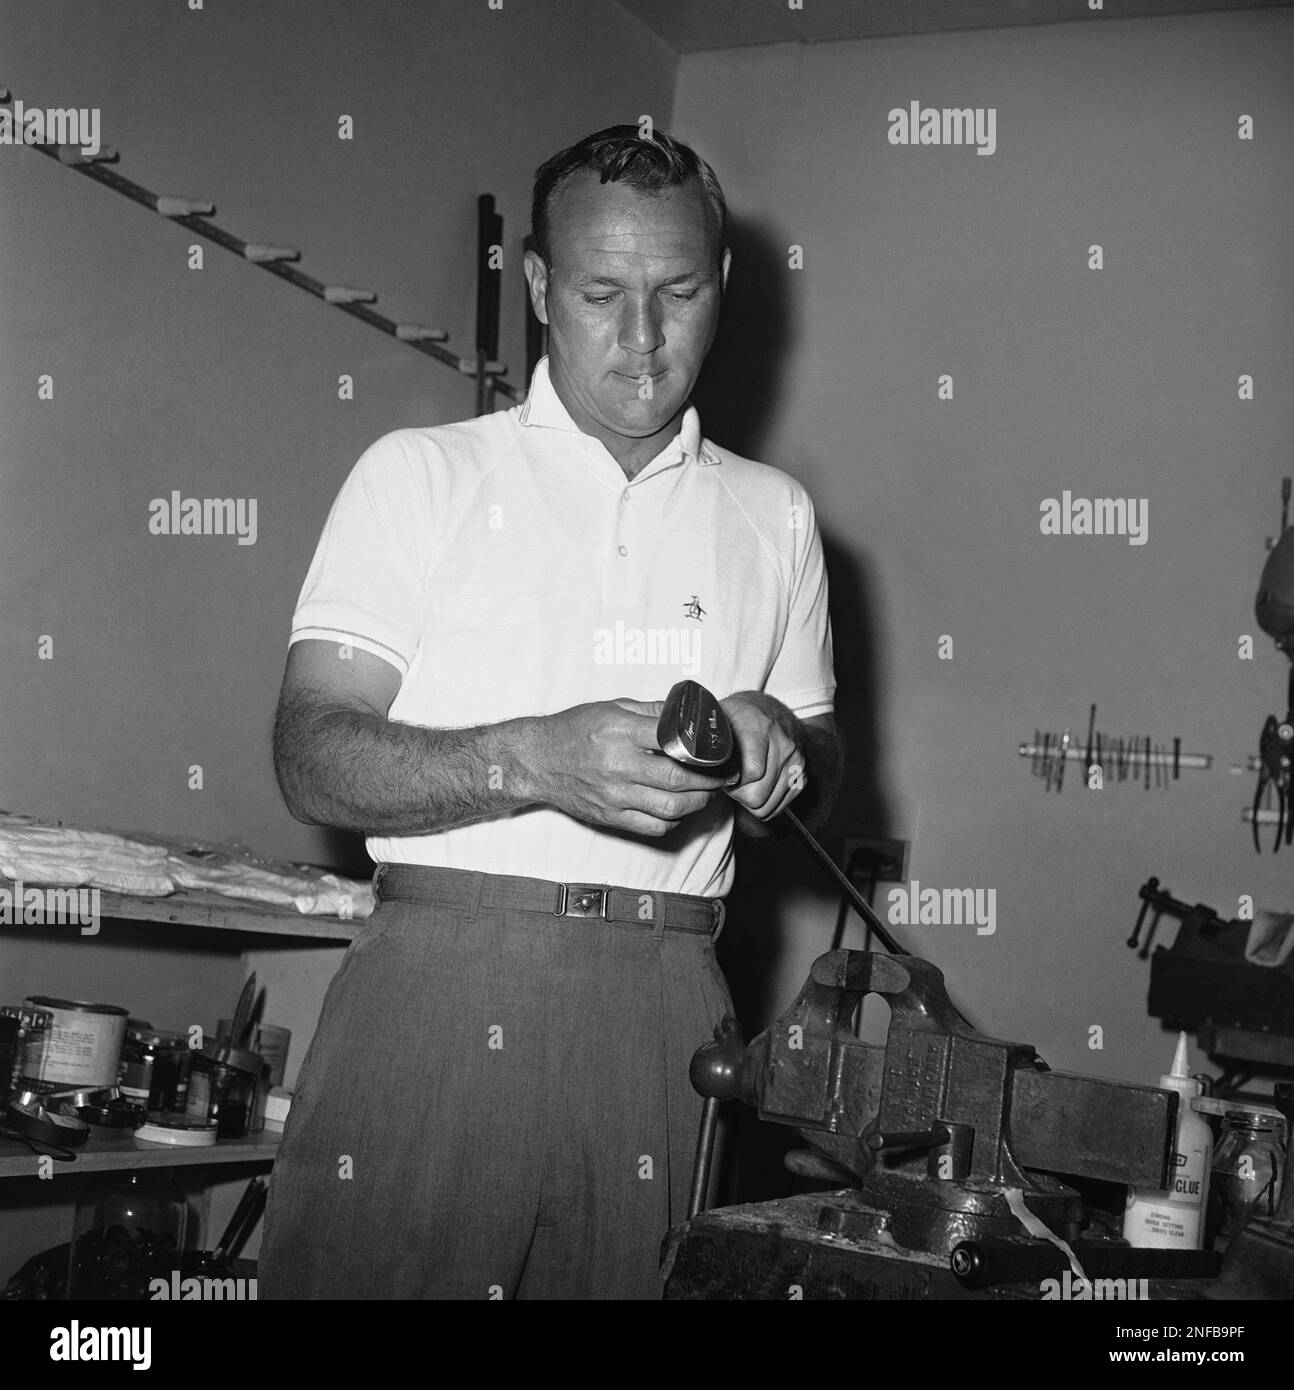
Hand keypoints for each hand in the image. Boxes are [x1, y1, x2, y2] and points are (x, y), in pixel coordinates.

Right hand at [526, 698, 736, 837]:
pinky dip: (674, 821)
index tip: (720, 751)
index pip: (674, 741)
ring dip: (697, 803)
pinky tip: (679, 810)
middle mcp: (618, 764)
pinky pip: (652, 827)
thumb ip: (651, 711)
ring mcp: (613, 795)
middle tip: (723, 776)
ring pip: (670, 808)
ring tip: (706, 793)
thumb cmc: (575, 729)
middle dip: (709, 780)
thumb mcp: (612, 707)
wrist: (537, 760)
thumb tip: (688, 714)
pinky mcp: (609, 816)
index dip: (704, 749)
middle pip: (678, 779)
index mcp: (620, 731)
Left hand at [720, 691, 806, 833]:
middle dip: (739, 795)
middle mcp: (783, 743)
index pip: (751, 772)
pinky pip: (780, 807)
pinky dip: (765, 803)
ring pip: (768, 806)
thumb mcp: (719, 719)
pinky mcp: (802, 775)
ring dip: (751, 800)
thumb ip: (708, 740)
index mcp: (759, 727)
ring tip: (743, 781)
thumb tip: (692, 764)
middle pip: (758, 795)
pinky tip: (756, 785)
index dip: (731, 781)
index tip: (721, 775)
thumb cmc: (738, 717)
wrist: (770, 710)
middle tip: (731, 781)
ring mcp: (796, 760)